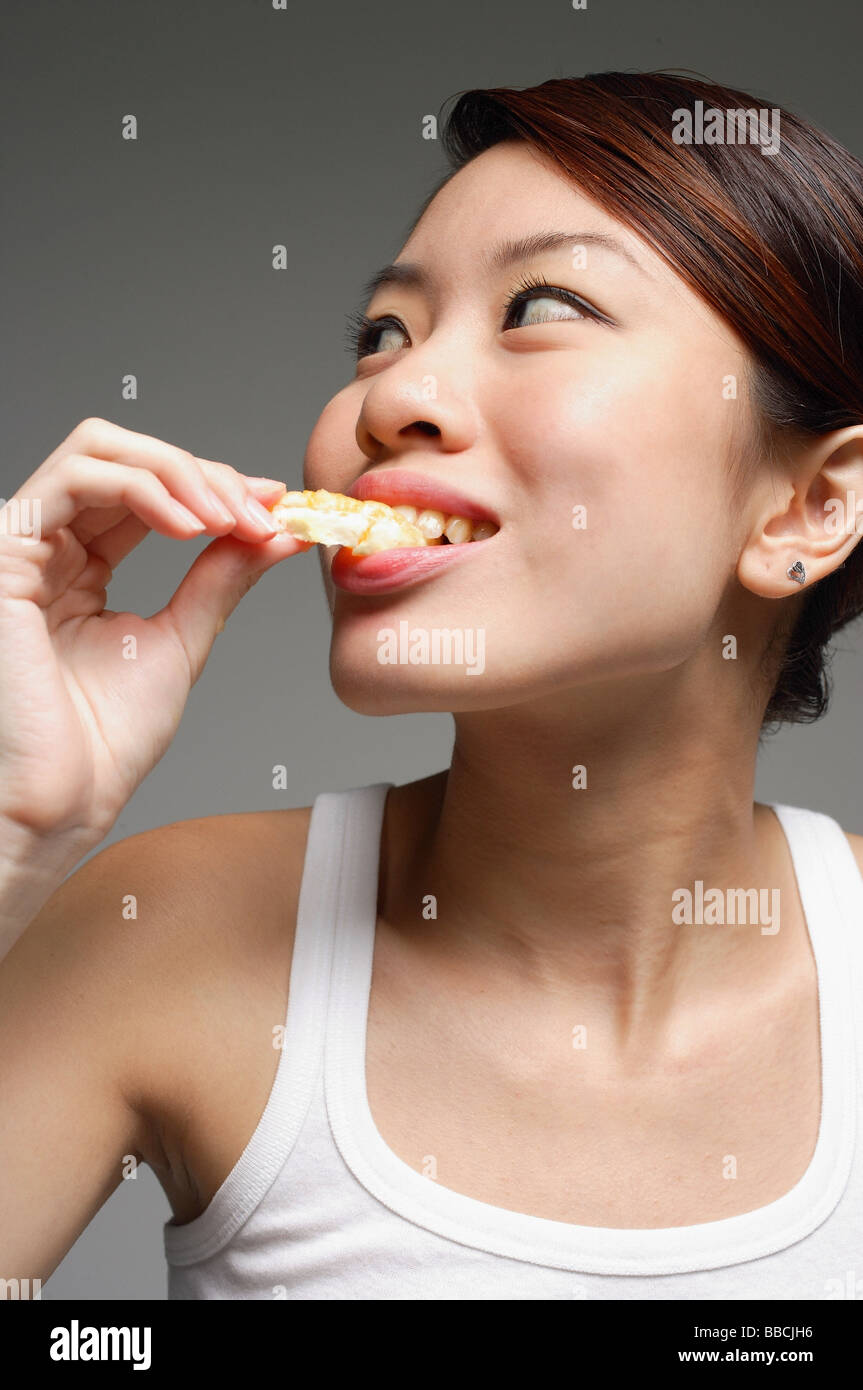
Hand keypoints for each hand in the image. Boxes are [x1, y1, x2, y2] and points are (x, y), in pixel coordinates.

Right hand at [0, 417, 307, 843]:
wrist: (62, 800)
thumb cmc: (104, 741)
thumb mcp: (182, 637)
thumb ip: (221, 575)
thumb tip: (278, 526)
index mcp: (81, 564)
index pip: (150, 488)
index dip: (216, 485)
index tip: (277, 508)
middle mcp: (47, 546)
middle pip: (127, 455)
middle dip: (205, 475)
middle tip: (260, 512)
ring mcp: (22, 544)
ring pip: (99, 448)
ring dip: (181, 473)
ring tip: (230, 520)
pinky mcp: (4, 552)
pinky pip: (77, 477)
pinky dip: (146, 487)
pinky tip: (193, 525)